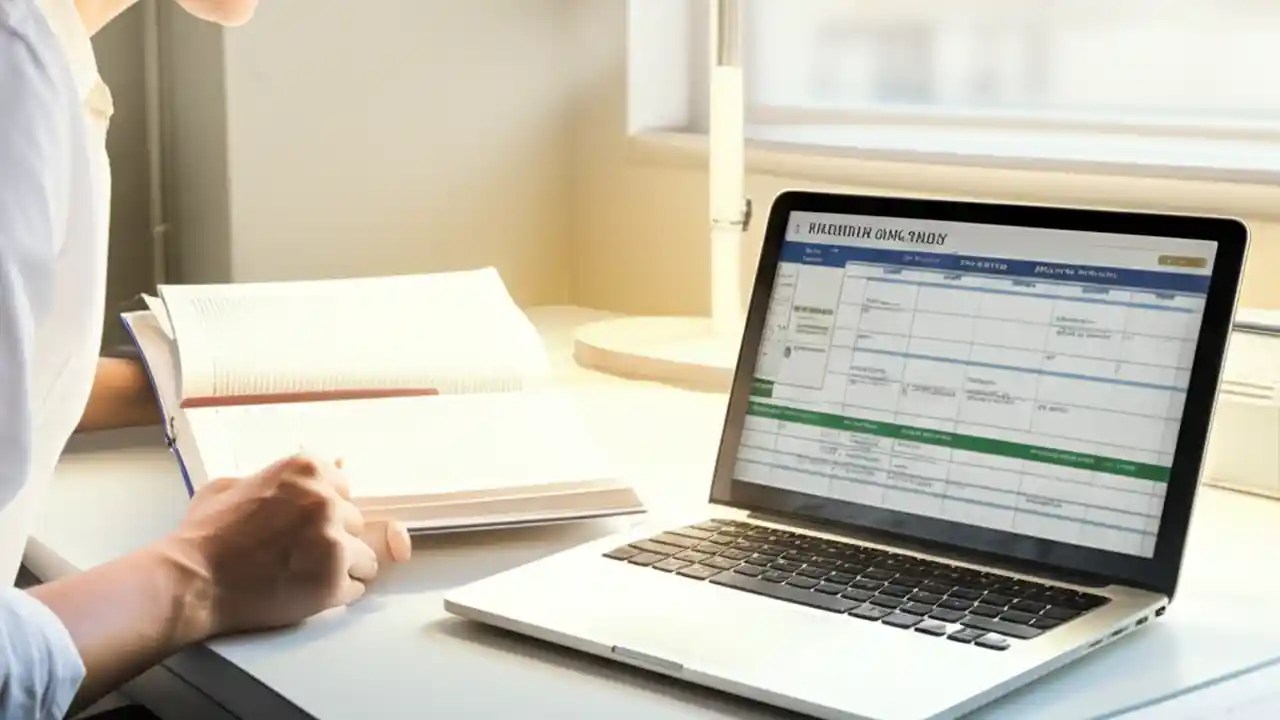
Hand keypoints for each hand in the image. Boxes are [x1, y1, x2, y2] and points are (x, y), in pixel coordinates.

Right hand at [159, 453, 410, 638]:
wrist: (193, 580)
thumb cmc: (205, 533)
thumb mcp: (235, 484)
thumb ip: (282, 476)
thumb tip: (336, 462)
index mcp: (306, 470)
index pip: (343, 488)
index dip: (322, 510)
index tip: (302, 524)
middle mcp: (326, 501)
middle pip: (354, 522)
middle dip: (334, 537)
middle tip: (299, 553)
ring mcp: (333, 541)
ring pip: (364, 556)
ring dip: (342, 567)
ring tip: (307, 576)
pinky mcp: (334, 580)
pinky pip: (357, 587)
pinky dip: (338, 593)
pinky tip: (308, 592)